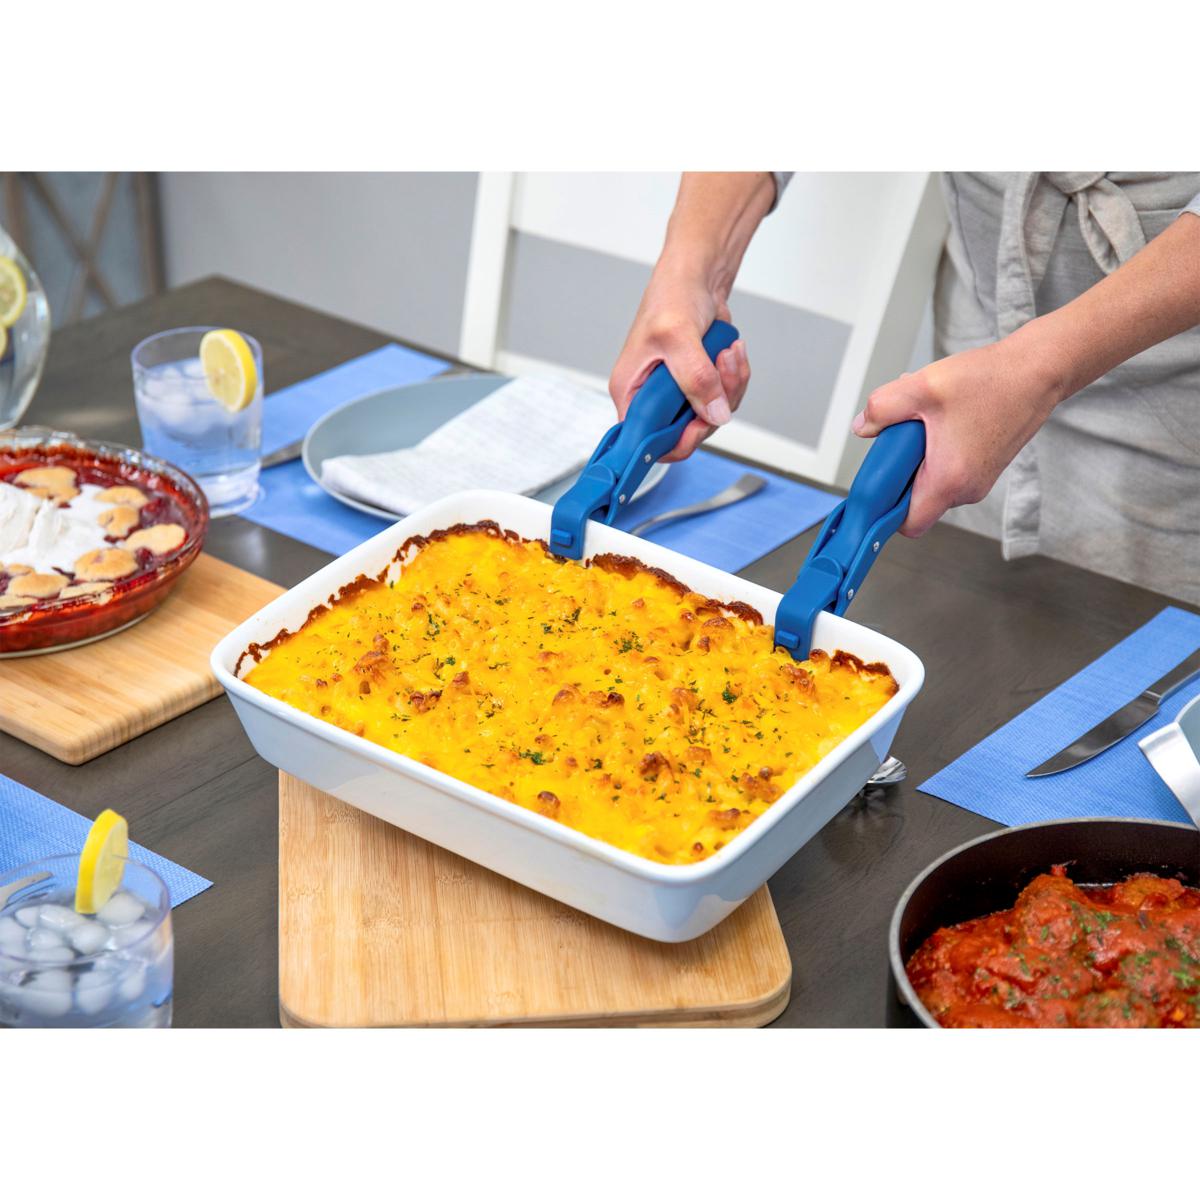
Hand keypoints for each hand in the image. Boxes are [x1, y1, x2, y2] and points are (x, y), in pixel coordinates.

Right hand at [609, 264, 749, 461]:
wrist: (697, 278)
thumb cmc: (672, 297)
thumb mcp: (678, 336)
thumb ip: (696, 378)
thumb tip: (714, 413)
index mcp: (630, 391)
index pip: (644, 441)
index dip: (673, 442)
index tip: (697, 425)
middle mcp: (651, 398)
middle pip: (686, 433)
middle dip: (712, 405)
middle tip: (719, 371)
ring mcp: (678, 394)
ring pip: (712, 416)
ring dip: (729, 386)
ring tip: (726, 353)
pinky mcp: (700, 386)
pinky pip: (725, 399)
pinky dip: (735, 377)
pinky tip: (730, 351)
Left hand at [853, 334, 1062, 536]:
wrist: (1037, 371)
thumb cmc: (990, 380)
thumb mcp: (921, 386)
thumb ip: (882, 408)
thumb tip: (862, 427)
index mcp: (949, 480)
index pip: (908, 524)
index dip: (886, 513)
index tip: (876, 489)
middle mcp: (967, 489)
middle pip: (916, 501)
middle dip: (900, 471)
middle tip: (903, 436)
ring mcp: (979, 481)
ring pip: (932, 483)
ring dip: (919, 456)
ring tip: (927, 420)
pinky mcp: (984, 469)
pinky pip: (949, 471)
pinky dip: (938, 451)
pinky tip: (943, 419)